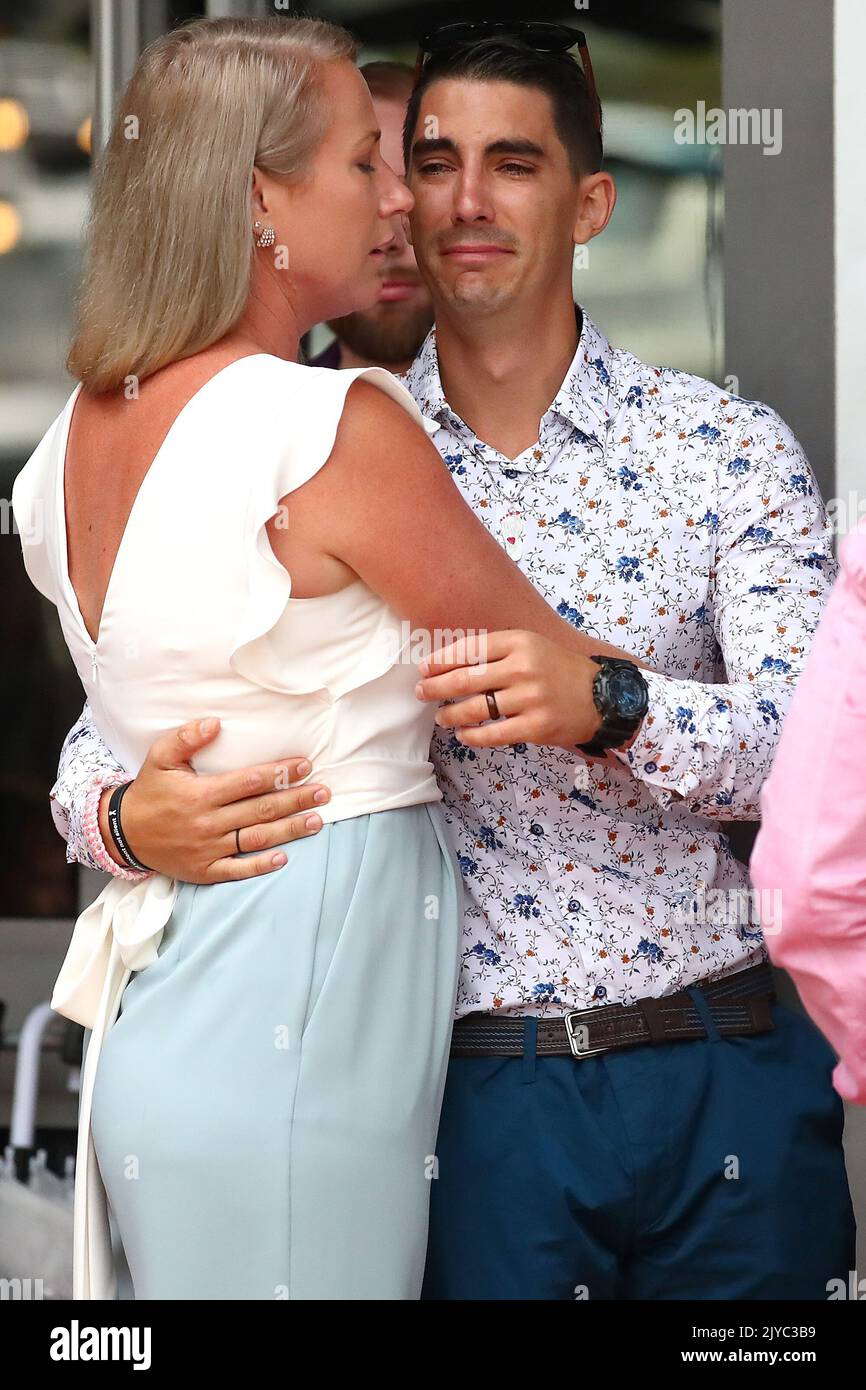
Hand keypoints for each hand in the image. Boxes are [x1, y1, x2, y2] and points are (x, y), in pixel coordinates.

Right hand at [97, 718, 329, 883]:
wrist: (122, 834)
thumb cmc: (148, 792)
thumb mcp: (159, 758)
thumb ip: (186, 738)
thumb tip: (215, 723)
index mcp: (200, 794)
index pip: (250, 781)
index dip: (279, 773)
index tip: (305, 765)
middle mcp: (208, 823)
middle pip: (261, 810)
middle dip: (296, 800)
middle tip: (323, 792)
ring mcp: (208, 849)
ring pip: (256, 838)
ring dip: (289, 830)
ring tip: (316, 820)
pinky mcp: (205, 870)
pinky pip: (237, 869)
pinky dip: (261, 865)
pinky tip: (284, 857)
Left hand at [414, 629, 643, 757]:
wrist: (602, 697)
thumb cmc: (559, 670)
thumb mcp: (532, 646)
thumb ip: (497, 651)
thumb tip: (450, 662)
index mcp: (519, 642)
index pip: (469, 649)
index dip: (441, 660)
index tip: (424, 668)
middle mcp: (523, 668)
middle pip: (465, 680)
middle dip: (435, 687)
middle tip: (421, 692)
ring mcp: (529, 699)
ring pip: (474, 710)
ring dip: (450, 715)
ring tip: (441, 717)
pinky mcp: (535, 726)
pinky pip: (493, 734)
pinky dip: (472, 736)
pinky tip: (463, 735)